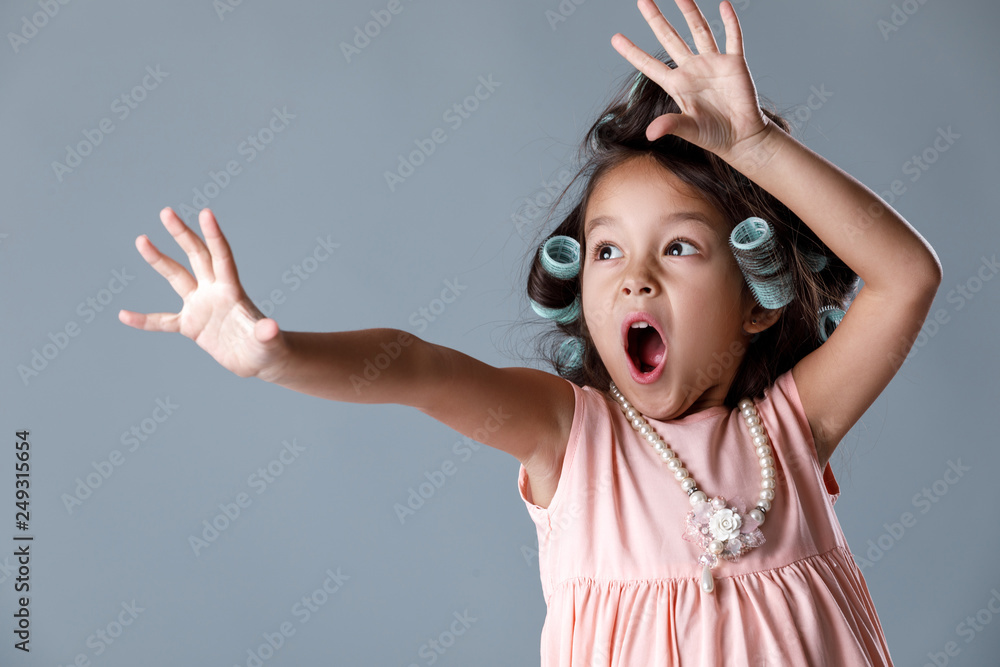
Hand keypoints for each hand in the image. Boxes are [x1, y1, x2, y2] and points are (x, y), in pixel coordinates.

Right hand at [118, 207, 287, 379]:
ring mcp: (201, 306)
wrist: (260, 360)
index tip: (205, 213)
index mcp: (232, 291)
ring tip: (142, 239)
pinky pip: (163, 321)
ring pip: (176, 277)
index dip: (214, 236)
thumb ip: (267, 334)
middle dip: (182, 234)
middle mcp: (214, 292)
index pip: (222, 257)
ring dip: (159, 259)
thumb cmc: (269, 349)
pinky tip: (124, 315)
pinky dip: (144, 320)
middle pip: (197, 256)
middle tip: (166, 212)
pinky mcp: (191, 326)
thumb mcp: (269, 342)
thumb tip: (272, 329)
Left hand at [611, 0, 772, 163]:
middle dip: (656, 19)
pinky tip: (723, 5)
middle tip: (642, 0)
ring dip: (689, 11)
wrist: (741, 137)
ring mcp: (713, 63)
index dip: (633, 52)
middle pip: (670, 38)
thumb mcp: (689, 130)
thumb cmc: (713, 135)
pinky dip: (730, 21)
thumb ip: (671, 126)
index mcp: (677, 85)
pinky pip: (732, 38)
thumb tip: (651, 133)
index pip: (649, 65)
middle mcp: (692, 69)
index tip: (615, 38)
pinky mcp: (734, 63)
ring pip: (699, 30)